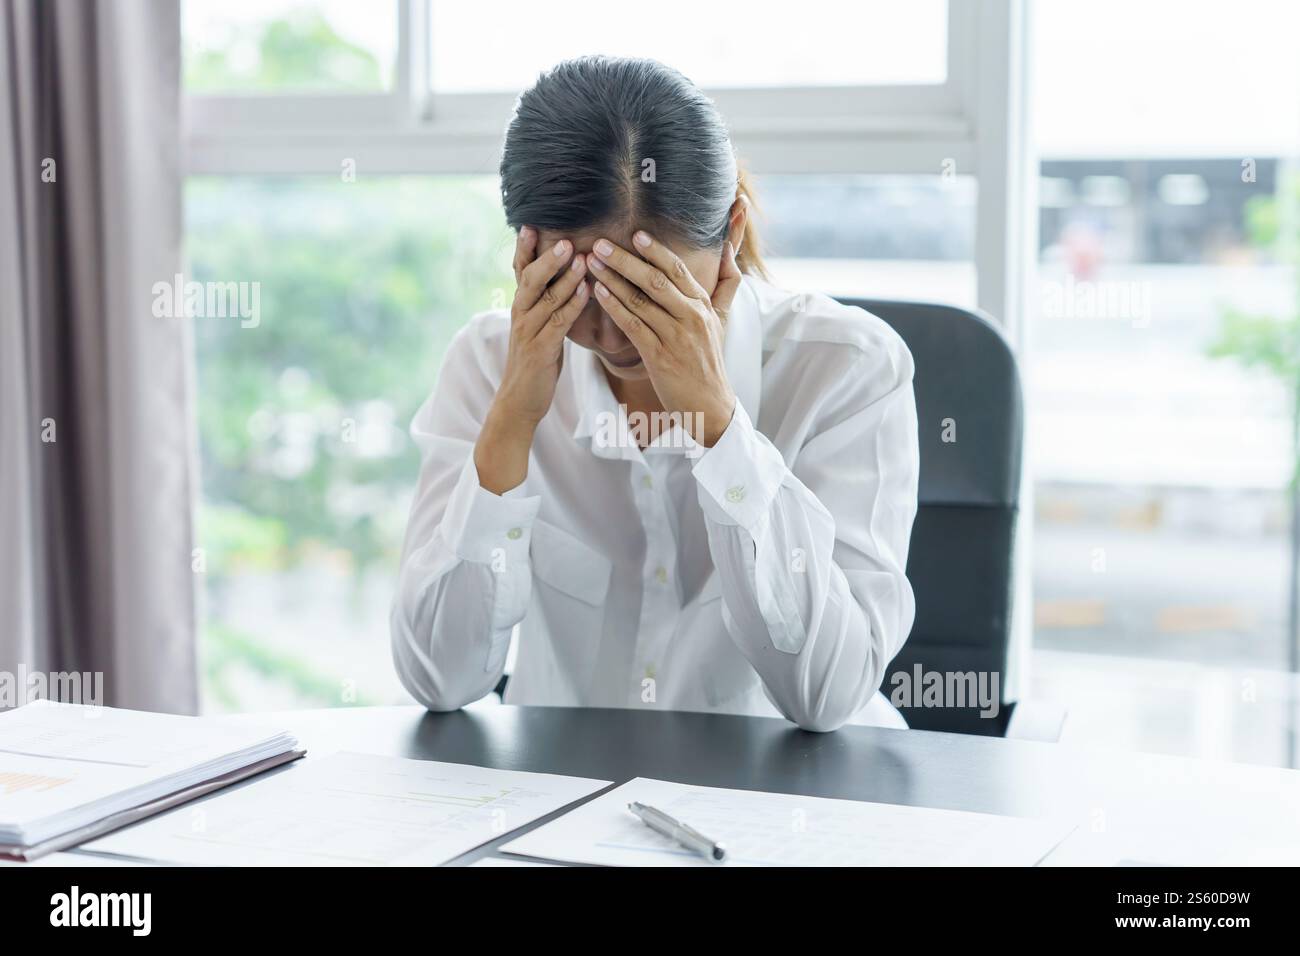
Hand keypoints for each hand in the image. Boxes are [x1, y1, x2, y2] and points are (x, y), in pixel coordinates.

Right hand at [475, 227, 587, 493]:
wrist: (518, 402)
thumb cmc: (534, 363)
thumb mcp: (536, 329)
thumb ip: (546, 305)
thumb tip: (563, 280)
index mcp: (520, 307)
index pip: (520, 271)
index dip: (524, 249)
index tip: (531, 224)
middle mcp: (520, 315)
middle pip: (530, 278)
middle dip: (546, 256)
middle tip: (564, 236)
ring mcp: (528, 332)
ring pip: (545, 298)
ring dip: (564, 277)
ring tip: (581, 256)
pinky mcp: (540, 350)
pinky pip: (558, 322)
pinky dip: (572, 305)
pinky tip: (587, 291)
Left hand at [589, 231, 740, 446]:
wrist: (709, 405)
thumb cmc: (709, 360)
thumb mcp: (722, 319)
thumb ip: (727, 283)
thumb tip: (729, 252)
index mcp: (703, 305)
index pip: (678, 270)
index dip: (655, 250)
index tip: (635, 234)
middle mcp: (691, 317)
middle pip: (655, 280)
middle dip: (625, 259)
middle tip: (601, 243)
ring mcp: (675, 337)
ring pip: (640, 300)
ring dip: (612, 279)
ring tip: (592, 263)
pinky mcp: (659, 357)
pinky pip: (632, 325)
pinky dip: (614, 307)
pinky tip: (598, 293)